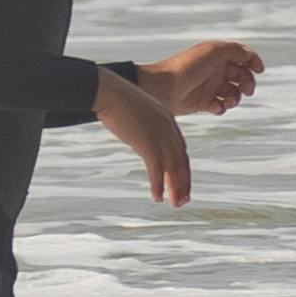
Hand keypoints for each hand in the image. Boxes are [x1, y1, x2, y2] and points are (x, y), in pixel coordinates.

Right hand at [92, 71, 192, 206]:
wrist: (110, 93)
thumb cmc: (118, 100)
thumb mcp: (137, 113)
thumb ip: (143, 125)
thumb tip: (140, 136)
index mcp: (168, 121)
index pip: (180, 150)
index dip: (182, 168)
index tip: (183, 182)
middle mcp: (169, 130)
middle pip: (181, 161)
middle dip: (183, 182)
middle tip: (185, 200)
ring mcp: (160, 138)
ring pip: (173, 168)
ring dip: (176, 188)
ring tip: (176, 204)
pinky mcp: (148, 145)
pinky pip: (157, 170)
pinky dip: (158, 185)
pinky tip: (157, 197)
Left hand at [139, 39, 263, 117]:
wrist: (162, 88)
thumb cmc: (186, 66)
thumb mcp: (214, 51)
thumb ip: (236, 50)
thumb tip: (251, 56)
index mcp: (217, 56)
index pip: (242, 57)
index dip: (253, 62)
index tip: (259, 70)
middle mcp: (215, 70)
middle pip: (241, 77)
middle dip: (247, 83)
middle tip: (246, 90)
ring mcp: (209, 87)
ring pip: (234, 93)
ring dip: (236, 98)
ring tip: (228, 101)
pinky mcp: (203, 103)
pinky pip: (221, 106)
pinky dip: (222, 108)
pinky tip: (216, 107)